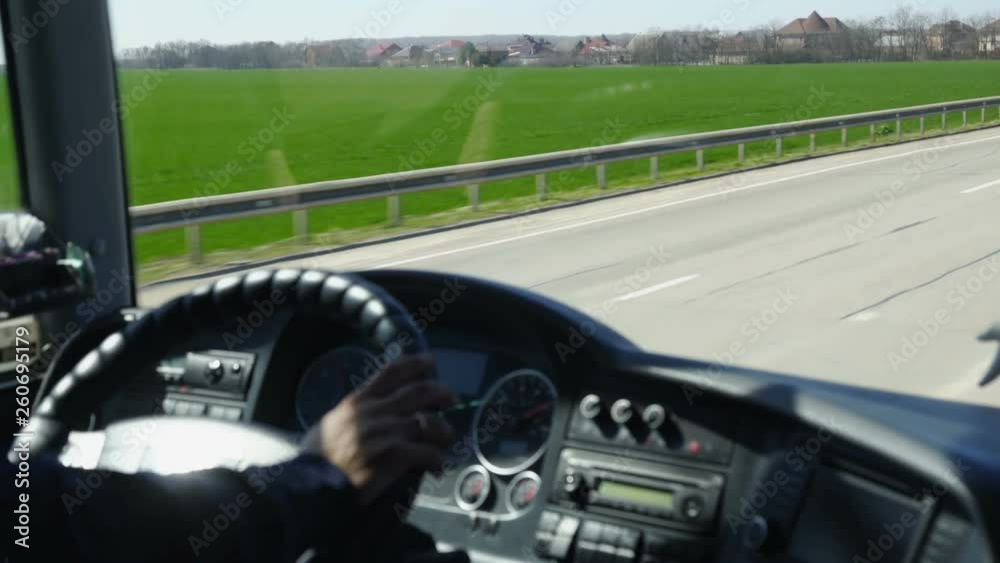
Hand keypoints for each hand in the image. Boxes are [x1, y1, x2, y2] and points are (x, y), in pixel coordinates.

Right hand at [301, 354, 457, 505]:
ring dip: (443, 430)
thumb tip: (372, 408)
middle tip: (452, 399)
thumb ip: (355, 412)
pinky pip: (426, 453)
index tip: (430, 363)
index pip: (391, 372)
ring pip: (428, 422)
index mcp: (358, 401)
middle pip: (418, 392)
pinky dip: (436, 459)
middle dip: (441, 392)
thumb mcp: (332, 422)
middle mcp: (374, 412)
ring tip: (446, 438)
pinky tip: (437, 467)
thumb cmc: (317, 457)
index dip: (415, 364)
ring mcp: (385, 433)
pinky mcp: (392, 457)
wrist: (310, 484)